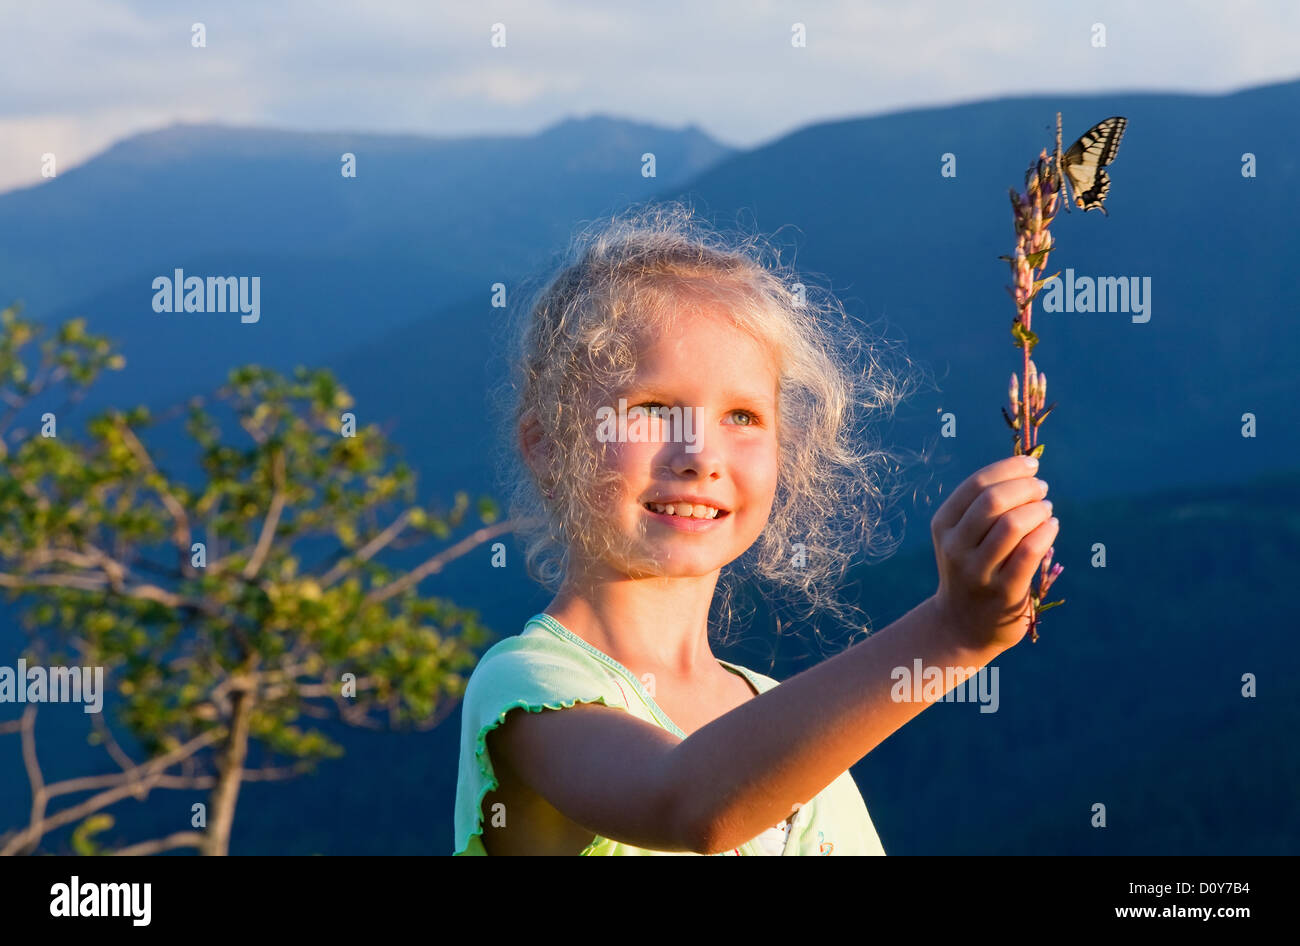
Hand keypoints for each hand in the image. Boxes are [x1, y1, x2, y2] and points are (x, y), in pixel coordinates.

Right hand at [929, 455, 1057, 651]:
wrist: (961, 625)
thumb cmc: (971, 569)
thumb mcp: (963, 537)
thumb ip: (984, 507)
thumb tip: (1025, 471)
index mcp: (943, 526)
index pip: (976, 485)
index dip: (1008, 468)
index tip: (1031, 465)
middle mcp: (955, 548)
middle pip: (992, 501)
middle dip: (1025, 487)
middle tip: (1041, 488)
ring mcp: (978, 572)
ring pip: (1011, 525)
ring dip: (1037, 509)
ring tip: (1046, 509)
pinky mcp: (1003, 593)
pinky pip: (1029, 553)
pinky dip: (1046, 532)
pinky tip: (1052, 526)